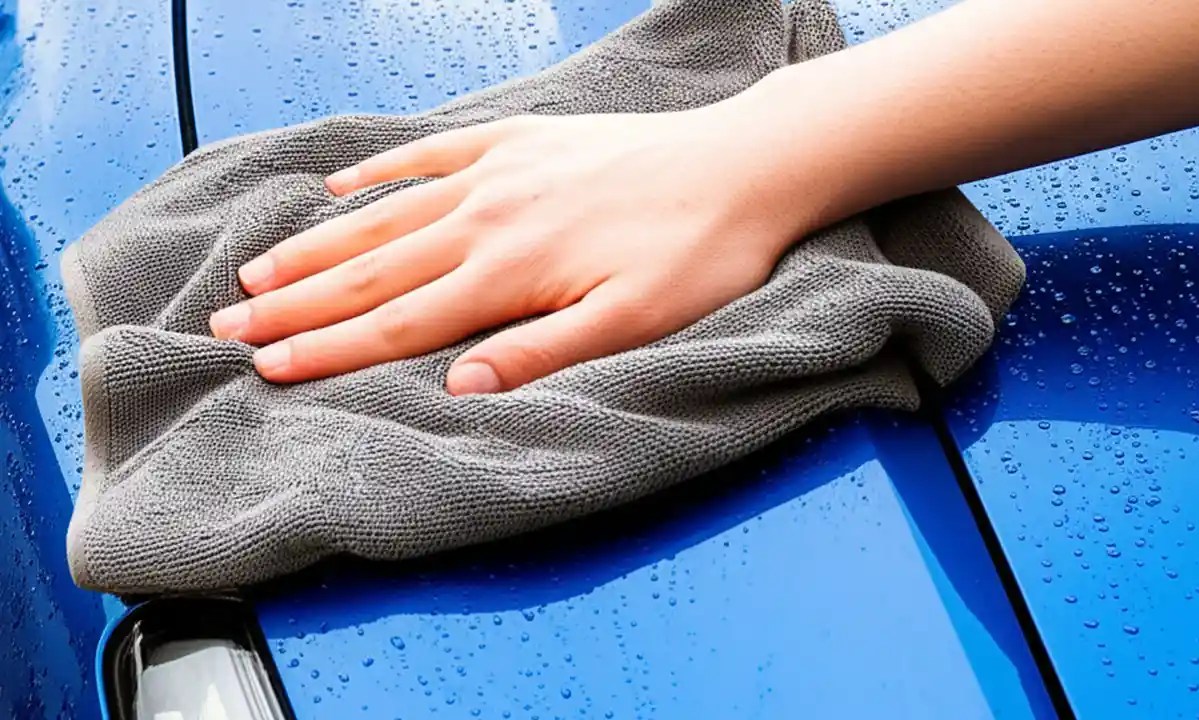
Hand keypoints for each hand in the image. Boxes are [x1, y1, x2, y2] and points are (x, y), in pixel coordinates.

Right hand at [209, 106, 804, 393]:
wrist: (742, 167)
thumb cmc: (697, 253)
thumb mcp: (632, 323)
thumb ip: (541, 354)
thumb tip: (460, 387)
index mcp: (508, 274)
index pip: (398, 324)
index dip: (327, 350)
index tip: (267, 369)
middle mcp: (486, 219)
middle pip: (371, 272)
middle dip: (296, 305)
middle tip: (229, 327)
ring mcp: (496, 173)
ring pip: (384, 217)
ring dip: (317, 248)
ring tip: (259, 274)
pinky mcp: (516, 141)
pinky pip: (428, 154)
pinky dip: (378, 172)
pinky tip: (338, 190)